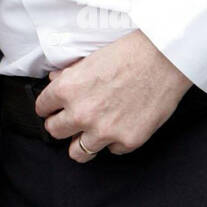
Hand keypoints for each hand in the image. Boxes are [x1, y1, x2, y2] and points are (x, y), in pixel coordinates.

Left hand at [34, 29, 192, 162]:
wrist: (164, 60)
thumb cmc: (129, 53)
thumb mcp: (90, 59)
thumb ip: (69, 75)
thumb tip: (55, 81)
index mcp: (67, 90)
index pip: (42, 107)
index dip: (47, 107)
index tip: (51, 109)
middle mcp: (81, 114)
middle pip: (55, 132)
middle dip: (60, 125)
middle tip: (70, 120)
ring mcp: (104, 131)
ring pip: (77, 152)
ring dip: (81, 141)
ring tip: (89, 133)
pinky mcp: (127, 141)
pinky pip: (111, 150)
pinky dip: (113, 141)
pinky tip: (120, 126)